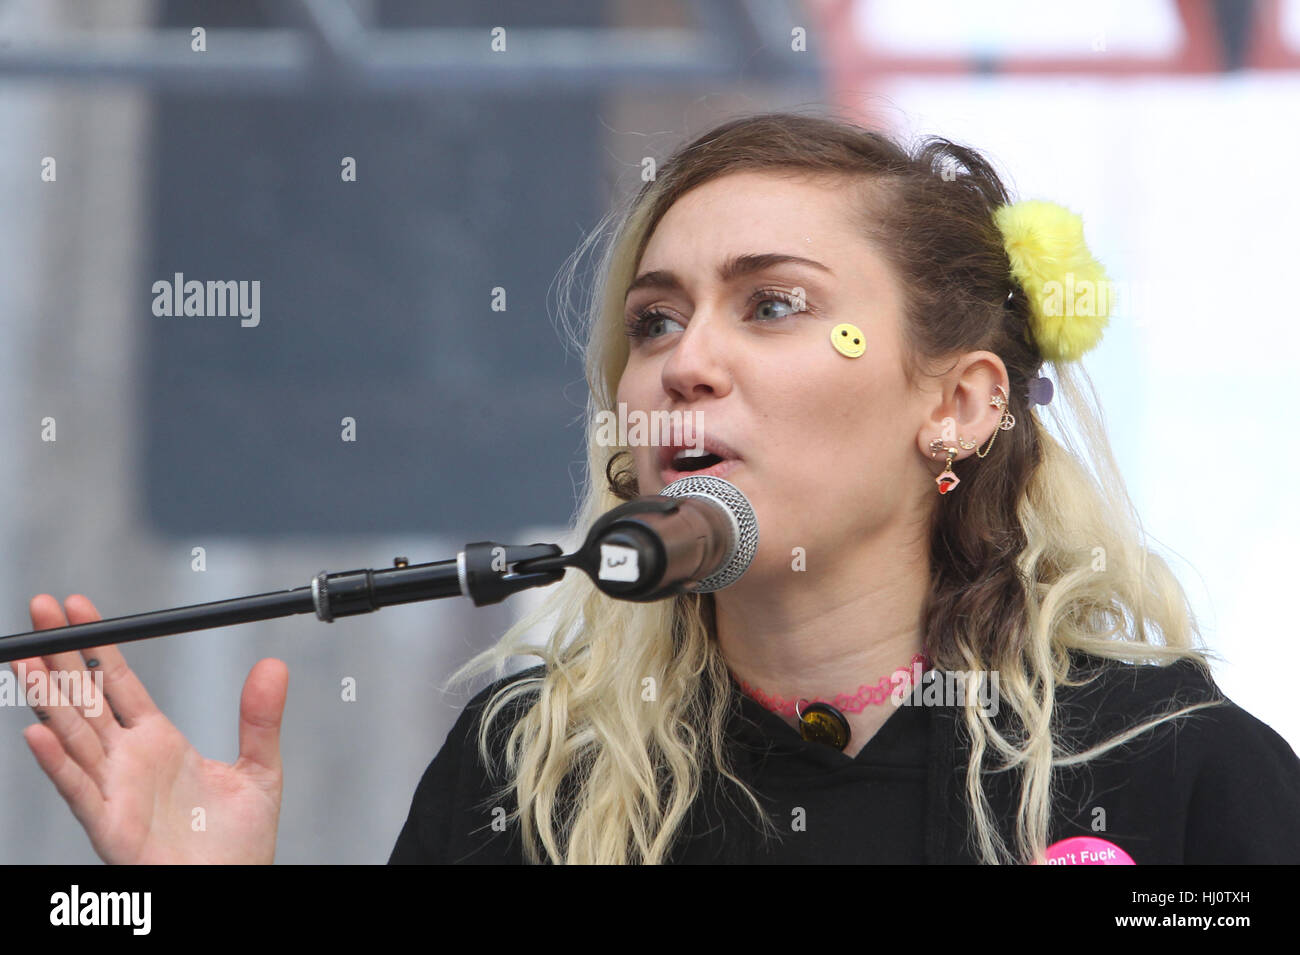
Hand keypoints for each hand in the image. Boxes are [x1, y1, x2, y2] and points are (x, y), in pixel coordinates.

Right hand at [15, 594, 287, 863]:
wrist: (232, 891)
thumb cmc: (239, 844)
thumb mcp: (260, 769)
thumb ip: (260, 718)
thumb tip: (275, 666)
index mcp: (159, 742)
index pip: (118, 683)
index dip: (98, 645)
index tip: (80, 608)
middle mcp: (128, 762)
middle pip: (85, 697)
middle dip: (61, 653)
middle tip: (41, 608)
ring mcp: (114, 791)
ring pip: (71, 734)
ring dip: (47, 696)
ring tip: (26, 657)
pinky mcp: (110, 826)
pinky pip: (78, 790)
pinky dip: (56, 763)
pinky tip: (37, 732)